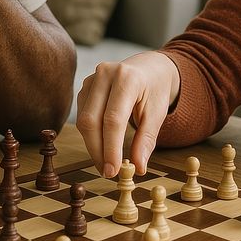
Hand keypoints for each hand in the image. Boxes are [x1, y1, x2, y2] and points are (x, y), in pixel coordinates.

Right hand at [76, 51, 179, 177]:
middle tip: (108, 172)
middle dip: (98, 150)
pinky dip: (91, 135)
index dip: (110, 148)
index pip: (113, 119)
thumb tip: (137, 168)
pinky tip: (102, 145)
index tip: (113, 171)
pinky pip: (82, 115)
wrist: (149, 68)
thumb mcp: (158, 114)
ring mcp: (92, 78)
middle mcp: (106, 73)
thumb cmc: (155, 90)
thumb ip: (146, 140)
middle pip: (92, 120)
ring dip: (93, 145)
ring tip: (106, 162)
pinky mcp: (85, 86)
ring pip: (83, 120)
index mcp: (128, 78)